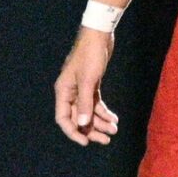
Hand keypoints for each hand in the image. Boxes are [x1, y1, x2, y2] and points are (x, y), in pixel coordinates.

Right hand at [54, 27, 120, 145]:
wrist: (99, 34)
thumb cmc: (90, 54)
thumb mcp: (89, 80)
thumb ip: (85, 103)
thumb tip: (82, 125)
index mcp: (63, 91)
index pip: (63, 118)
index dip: (73, 132)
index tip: (86, 142)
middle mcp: (70, 91)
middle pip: (78, 117)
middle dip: (91, 130)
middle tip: (106, 140)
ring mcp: (81, 88)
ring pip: (88, 111)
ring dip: (100, 122)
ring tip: (114, 130)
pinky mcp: (92, 84)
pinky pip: (95, 103)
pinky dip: (104, 111)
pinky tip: (114, 118)